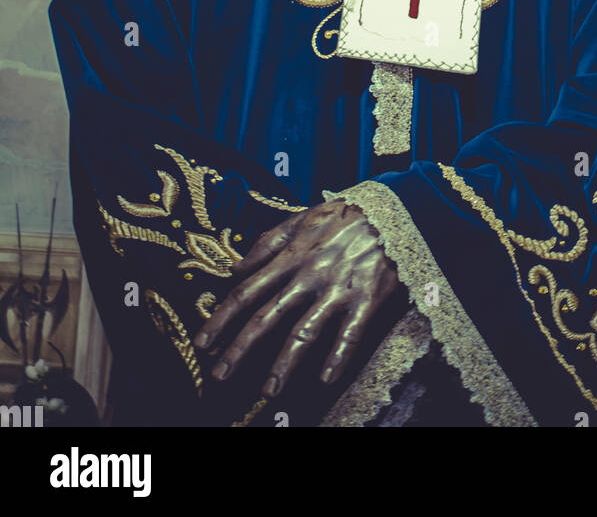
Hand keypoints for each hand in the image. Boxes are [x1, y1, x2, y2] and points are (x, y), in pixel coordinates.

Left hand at [193, 200, 403, 397]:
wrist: (391, 208)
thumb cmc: (343, 215)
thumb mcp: (300, 218)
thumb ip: (267, 242)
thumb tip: (235, 268)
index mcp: (290, 257)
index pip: (246, 291)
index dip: (221, 318)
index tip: (202, 343)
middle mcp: (308, 276)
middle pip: (266, 317)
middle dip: (239, 348)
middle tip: (218, 375)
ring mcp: (337, 290)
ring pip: (304, 332)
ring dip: (284, 364)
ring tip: (268, 390)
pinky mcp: (366, 299)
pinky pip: (349, 334)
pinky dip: (338, 357)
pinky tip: (325, 379)